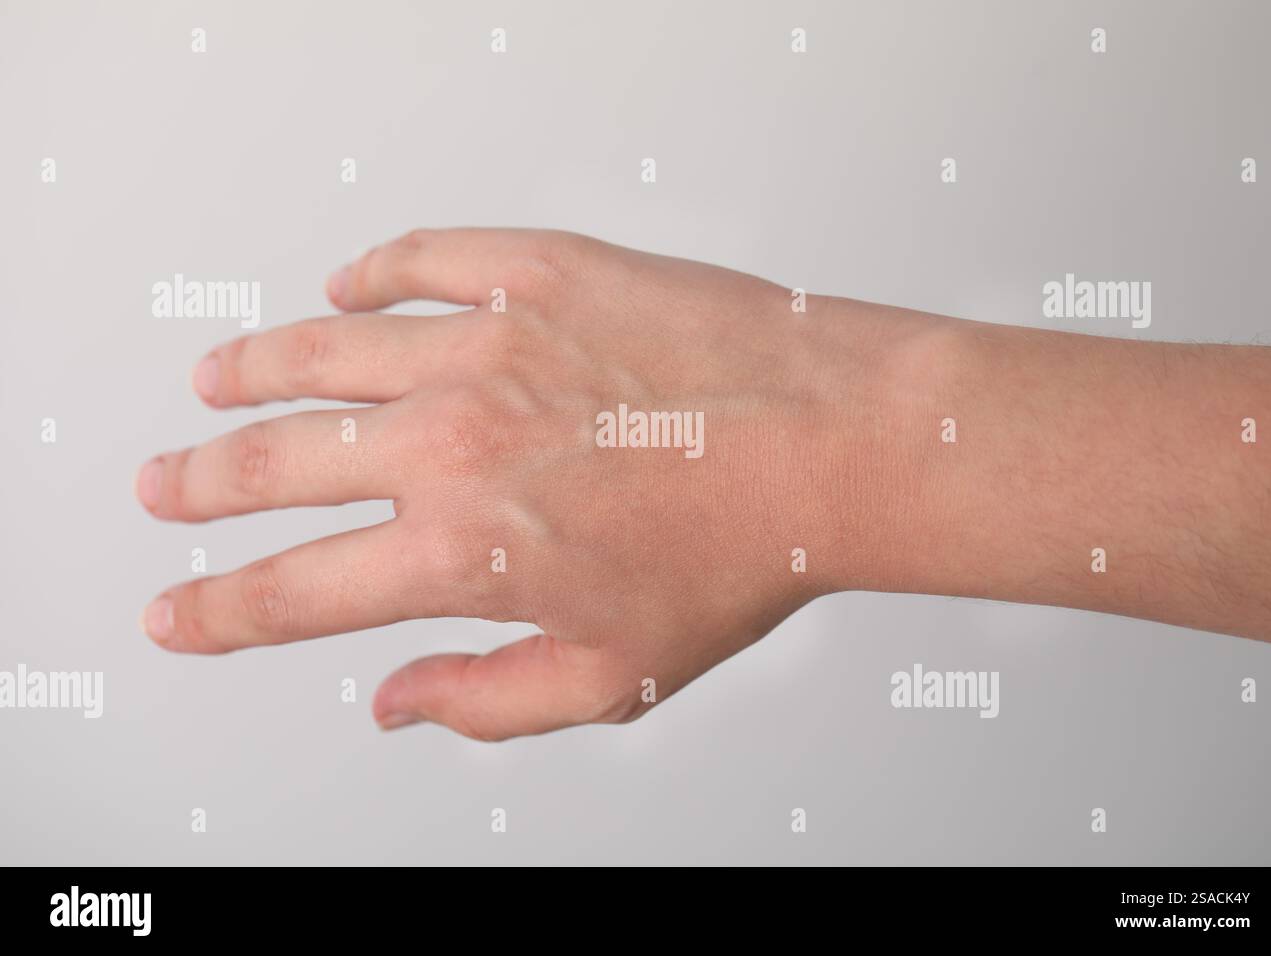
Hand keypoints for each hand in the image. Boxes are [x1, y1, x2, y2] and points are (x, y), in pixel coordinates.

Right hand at [135, 228, 896, 739]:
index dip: (215, 613)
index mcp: (464, 553)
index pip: (293, 595)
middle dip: (203, 486)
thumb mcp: (616, 676)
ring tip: (214, 381)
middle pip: (277, 465)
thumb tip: (399, 704)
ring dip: (251, 373)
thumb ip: (488, 703)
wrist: (835, 444)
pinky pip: (421, 261)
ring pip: (322, 354)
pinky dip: (370, 275)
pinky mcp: (538, 272)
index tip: (175, 615)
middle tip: (166, 489)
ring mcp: (489, 345)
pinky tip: (345, 289)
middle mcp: (452, 444)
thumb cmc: (744, 558)